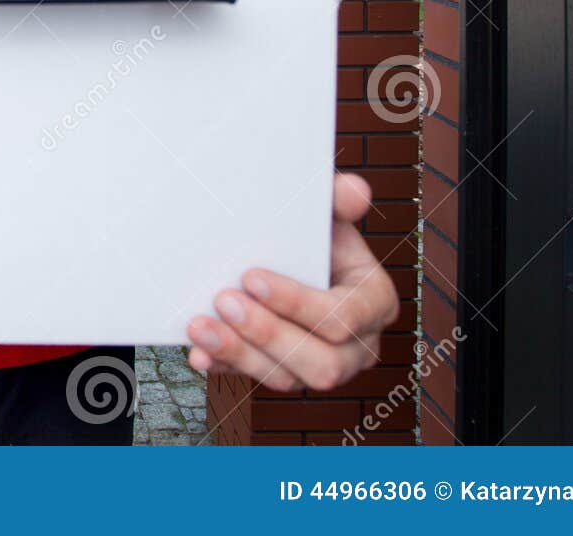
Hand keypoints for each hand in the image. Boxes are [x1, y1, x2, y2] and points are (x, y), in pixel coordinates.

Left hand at [186, 172, 399, 390]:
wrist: (286, 253)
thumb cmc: (312, 233)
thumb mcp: (326, 211)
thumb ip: (339, 199)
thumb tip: (355, 192)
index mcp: (373, 303)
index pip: (342, 317)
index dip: (297, 303)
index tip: (250, 277)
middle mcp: (356, 346)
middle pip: (322, 363)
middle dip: (268, 334)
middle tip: (223, 300)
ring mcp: (320, 366)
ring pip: (286, 378)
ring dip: (240, 353)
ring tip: (201, 327)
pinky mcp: (285, 373)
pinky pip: (255, 380)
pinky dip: (224, 366)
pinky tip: (199, 352)